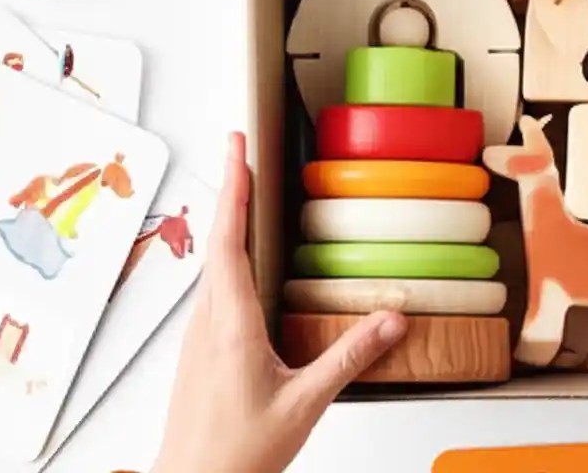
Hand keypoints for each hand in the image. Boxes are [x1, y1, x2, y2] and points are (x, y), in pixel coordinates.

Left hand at [151, 133, 407, 472]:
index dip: (234, 187)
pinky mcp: (198, 353)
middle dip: (231, 191)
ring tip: (243, 195)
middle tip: (241, 150)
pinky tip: (242, 269)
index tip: (236, 146)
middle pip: (217, 242)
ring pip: (212, 267)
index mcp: (229, 324)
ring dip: (228, 225)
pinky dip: (228, 261)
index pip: (228, 239)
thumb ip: (349, 357)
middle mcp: (207, 323)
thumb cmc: (234, 455)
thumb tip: (390, 320)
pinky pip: (214, 292)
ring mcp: (197, 338)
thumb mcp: (305, 404)